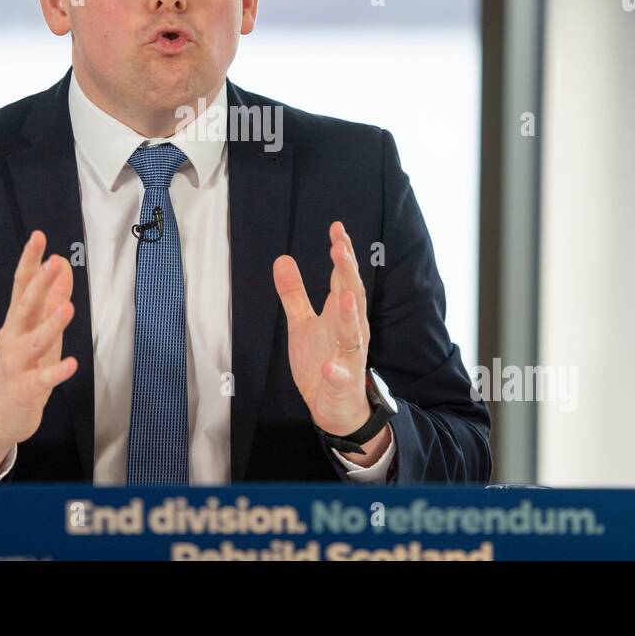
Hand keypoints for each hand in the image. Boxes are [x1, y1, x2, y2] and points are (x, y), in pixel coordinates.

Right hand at [0, 229, 77, 476]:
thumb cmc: (22, 366)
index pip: (21, 285)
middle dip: (39, 284)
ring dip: (51, 325)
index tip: (38, 236)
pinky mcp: (24, 389)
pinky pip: (42, 379)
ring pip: (34, 341)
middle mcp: (13, 337)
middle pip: (25, 307)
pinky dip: (56, 372)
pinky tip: (70, 364)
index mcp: (17, 321)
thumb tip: (63, 265)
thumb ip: (51, 298)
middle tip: (53, 262)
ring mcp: (16, 363)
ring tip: (67, 308)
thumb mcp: (38, 329)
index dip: (30, 261)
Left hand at [273, 221, 377, 444]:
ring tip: (342, 295)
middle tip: (340, 248)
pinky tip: (328, 367)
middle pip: (352, 297)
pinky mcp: (342, 383)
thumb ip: (294, 293)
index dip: (342, 254)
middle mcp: (351, 330)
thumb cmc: (324, 359)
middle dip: (347, 273)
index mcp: (341, 313)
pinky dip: (336, 371)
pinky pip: (341, 376)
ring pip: (353, 333)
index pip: (343, 278)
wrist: (337, 406)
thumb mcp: (302, 323)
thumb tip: (282, 259)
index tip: (337, 228)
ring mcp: (349, 357)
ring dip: (348, 315)